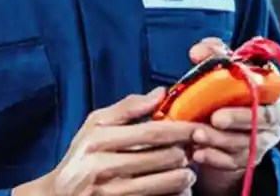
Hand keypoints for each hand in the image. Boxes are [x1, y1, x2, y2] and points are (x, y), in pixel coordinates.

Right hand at [30, 88, 198, 195]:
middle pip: (164, 157)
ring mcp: (113, 192)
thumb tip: (160, 93)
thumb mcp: (94, 126)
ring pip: (168, 182)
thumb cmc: (81, 157)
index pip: (151, 132)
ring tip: (184, 171)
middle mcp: (103, 166)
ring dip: (185, 176)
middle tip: (189, 151)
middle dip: (185, 153)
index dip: (180, 129)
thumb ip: (126, 109)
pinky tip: (175, 189)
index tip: (198, 128)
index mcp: (98, 139)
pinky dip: (176, 193)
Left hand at [185, 38, 279, 194]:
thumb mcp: (217, 68)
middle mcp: (273, 117)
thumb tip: (198, 52)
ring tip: (197, 135)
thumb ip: (211, 54)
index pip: (272, 90)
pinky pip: (236, 162)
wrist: (212, 124)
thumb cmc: (220, 90)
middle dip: (238, 119)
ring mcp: (264, 141)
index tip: (230, 90)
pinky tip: (198, 154)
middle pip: (264, 119)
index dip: (256, 88)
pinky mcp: (249, 160)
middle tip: (214, 119)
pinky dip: (216, 158)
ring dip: (222, 140)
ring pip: (249, 143)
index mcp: (270, 90)